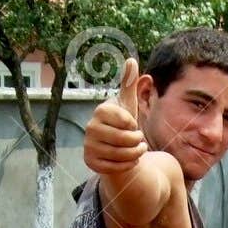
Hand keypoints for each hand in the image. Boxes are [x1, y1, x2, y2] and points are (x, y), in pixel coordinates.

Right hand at [83, 57, 147, 175]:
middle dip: (137, 141)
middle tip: (139, 140)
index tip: (132, 124)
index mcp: (101, 111)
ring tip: (138, 150)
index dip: (134, 125)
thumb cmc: (123, 122)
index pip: (126, 120)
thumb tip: (131, 59)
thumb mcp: (128, 103)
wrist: (114, 146)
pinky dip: (127, 166)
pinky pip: (115, 168)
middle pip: (124, 139)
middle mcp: (91, 127)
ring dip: (135, 154)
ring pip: (121, 154)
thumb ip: (129, 84)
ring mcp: (89, 145)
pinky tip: (129, 161)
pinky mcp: (90, 162)